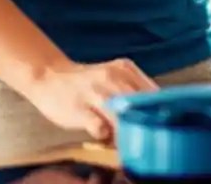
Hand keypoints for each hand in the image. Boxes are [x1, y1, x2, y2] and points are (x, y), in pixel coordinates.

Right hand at [19, 58, 157, 140]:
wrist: (49, 76)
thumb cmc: (87, 83)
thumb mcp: (116, 78)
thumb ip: (136, 92)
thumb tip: (159, 114)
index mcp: (126, 69)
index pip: (154, 93)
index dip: (160, 112)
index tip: (161, 124)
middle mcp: (113, 77)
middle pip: (141, 104)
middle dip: (146, 123)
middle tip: (145, 136)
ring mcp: (95, 91)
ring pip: (122, 114)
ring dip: (127, 131)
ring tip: (127, 140)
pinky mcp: (79, 107)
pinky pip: (98, 126)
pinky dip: (105, 134)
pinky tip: (104, 135)